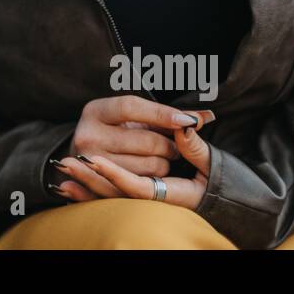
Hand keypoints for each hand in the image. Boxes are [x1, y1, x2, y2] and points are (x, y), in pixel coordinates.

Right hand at [49, 96, 214, 201]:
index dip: (161, 113)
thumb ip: (172, 116)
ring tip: (158, 160)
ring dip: (164, 164)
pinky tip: (155, 175)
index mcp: (95, 111)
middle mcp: (87, 135)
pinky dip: (156, 179)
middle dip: (168, 145)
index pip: (131, 107)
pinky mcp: (103, 187)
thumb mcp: (139, 120)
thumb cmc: (121, 135)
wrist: (89, 162)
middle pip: (146, 140)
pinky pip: (145, 186)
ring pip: (151, 165)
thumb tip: (206, 116)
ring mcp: (92, 163)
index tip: (187, 120)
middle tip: (171, 147)